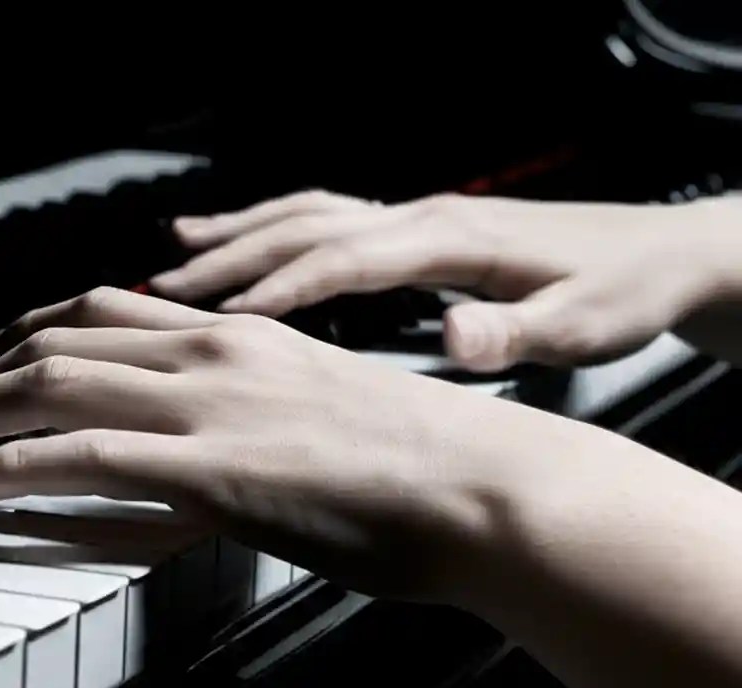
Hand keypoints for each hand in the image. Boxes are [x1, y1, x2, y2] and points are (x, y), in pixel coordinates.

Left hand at [0, 287, 569, 600]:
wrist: (486, 488)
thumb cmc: (416, 465)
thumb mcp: (312, 416)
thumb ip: (243, 418)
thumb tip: (189, 450)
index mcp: (237, 335)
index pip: (100, 309)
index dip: (24, 336)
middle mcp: (213, 353)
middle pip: (57, 337)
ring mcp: (209, 406)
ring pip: (52, 384)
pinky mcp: (211, 468)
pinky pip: (81, 454)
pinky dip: (9, 465)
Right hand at [150, 191, 741, 370]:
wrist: (657, 254)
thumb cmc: (620, 290)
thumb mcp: (581, 324)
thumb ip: (514, 335)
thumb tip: (457, 342)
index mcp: (450, 240)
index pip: (343, 260)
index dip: (279, 288)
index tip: (219, 319)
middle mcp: (422, 217)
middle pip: (306, 226)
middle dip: (232, 257)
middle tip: (164, 289)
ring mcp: (417, 216)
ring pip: (308, 212)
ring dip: (240, 232)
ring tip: (176, 253)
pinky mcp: (418, 229)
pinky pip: (328, 218)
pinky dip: (276, 229)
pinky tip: (248, 244)